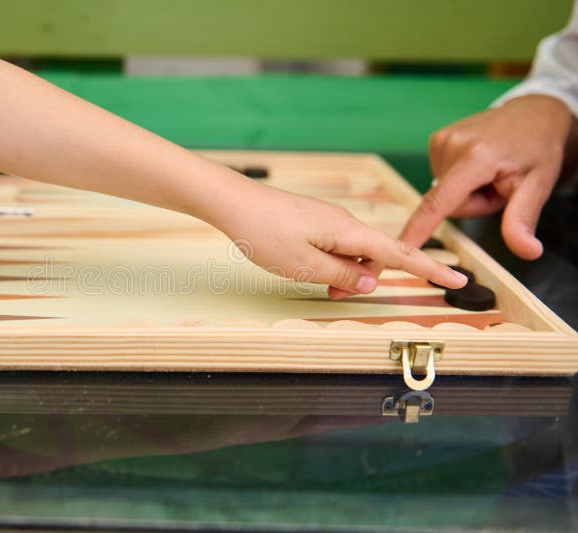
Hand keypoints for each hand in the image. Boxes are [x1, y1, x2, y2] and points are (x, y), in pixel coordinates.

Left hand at [215, 182, 467, 294]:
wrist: (234, 202)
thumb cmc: (265, 232)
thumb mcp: (304, 266)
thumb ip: (343, 276)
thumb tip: (372, 280)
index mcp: (349, 232)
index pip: (400, 254)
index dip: (430, 269)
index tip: (459, 278)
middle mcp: (345, 222)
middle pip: (375, 258)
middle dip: (363, 281)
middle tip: (331, 294)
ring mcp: (329, 220)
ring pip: (353, 255)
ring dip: (343, 275)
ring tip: (314, 281)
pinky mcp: (315, 221)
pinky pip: (335, 247)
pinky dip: (329, 264)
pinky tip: (307, 267)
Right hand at [401, 94, 575, 259]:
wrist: (534, 113)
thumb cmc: (538, 148)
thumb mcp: (539, 186)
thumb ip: (522, 220)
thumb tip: (529, 252)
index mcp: (477, 157)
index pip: (439, 202)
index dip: (418, 228)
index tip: (401, 249)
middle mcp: (452, 144)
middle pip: (447, 203)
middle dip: (472, 203)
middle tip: (498, 186)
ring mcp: (441, 139)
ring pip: (443, 192)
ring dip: (466, 191)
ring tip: (490, 172)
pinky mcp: (436, 139)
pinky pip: (441, 178)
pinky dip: (460, 179)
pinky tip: (478, 165)